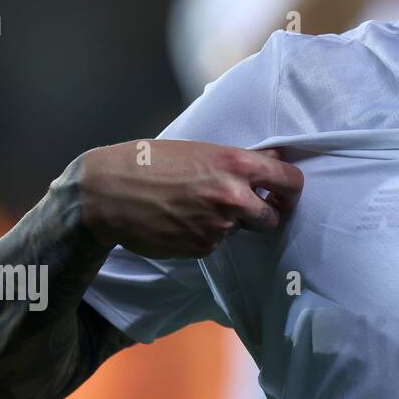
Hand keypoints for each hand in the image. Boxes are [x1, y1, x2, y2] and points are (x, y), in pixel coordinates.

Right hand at [71, 141, 303, 258]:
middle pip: (273, 217)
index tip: (284, 193)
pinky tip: (180, 221)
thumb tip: (275, 163)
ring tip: (196, 207)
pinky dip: (204, 236)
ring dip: (228, 224)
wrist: (107, 192)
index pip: (290, 181)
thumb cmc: (152, 162)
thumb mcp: (202, 150)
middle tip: (247, 207)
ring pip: (240, 230)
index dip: (290, 190)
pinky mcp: (201, 248)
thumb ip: (240, 161)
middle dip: (264, 214)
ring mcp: (218, 226)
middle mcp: (233, 197)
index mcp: (237, 164)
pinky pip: (215, 244)